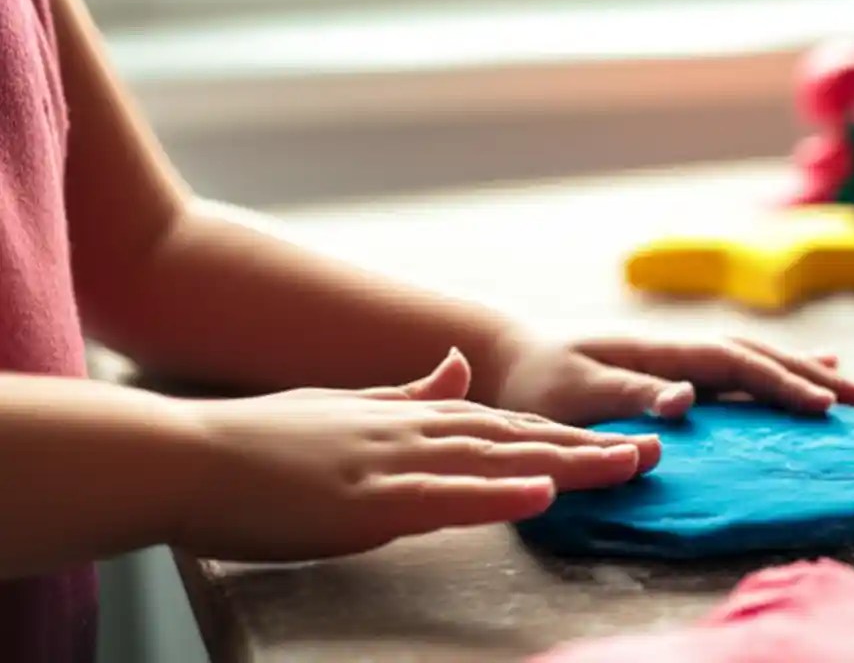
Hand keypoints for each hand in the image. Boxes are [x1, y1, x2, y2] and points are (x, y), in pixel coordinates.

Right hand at [171, 350, 658, 561]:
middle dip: (589, 446)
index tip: (615, 437)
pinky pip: (445, 497)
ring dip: (568, 464)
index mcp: (410, 417)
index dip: (563, 431)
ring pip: (499, 461)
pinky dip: (499, 495)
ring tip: (629, 466)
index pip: (504, 424)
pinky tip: (544, 493)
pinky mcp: (367, 499)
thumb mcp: (346, 407)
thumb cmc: (262, 442)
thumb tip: (455, 365)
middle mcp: (414, 432)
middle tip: (653, 450)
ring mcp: (394, 463)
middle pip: (519, 438)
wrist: (190, 455)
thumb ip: (409, 390)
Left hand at [493, 334, 853, 425]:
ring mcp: (675, 356)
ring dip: (802, 370)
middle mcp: (675, 348)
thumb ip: (627, 396)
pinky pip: (732, 368)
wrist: (504, 355)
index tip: (823, 408)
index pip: (732, 363)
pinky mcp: (667, 369)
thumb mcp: (571, 394)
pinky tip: (795, 374)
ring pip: (751, 358)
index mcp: (658, 352)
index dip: (779, 383)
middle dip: (810, 374)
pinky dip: (771, 370)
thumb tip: (688, 399)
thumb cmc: (532, 382)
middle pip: (755, 355)